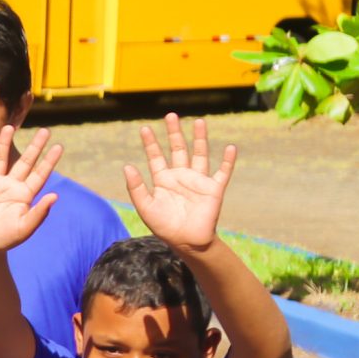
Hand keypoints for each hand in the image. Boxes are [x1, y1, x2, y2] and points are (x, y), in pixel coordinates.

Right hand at [0, 126, 62, 255]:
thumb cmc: (5, 239)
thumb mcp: (25, 228)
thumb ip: (39, 213)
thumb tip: (55, 196)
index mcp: (24, 195)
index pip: (39, 174)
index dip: (49, 161)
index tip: (58, 146)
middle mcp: (10, 186)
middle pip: (24, 162)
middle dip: (34, 147)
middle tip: (45, 131)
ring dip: (3, 144)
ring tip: (9, 127)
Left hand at [124, 114, 233, 253]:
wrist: (186, 242)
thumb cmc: (164, 226)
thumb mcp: (145, 206)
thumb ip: (136, 187)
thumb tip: (127, 166)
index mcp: (163, 179)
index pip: (156, 156)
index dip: (150, 143)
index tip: (144, 128)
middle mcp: (180, 176)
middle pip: (178, 149)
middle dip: (174, 133)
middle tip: (171, 115)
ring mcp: (198, 181)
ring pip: (200, 154)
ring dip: (200, 139)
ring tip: (199, 122)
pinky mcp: (214, 189)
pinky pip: (223, 172)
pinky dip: (227, 161)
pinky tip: (231, 148)